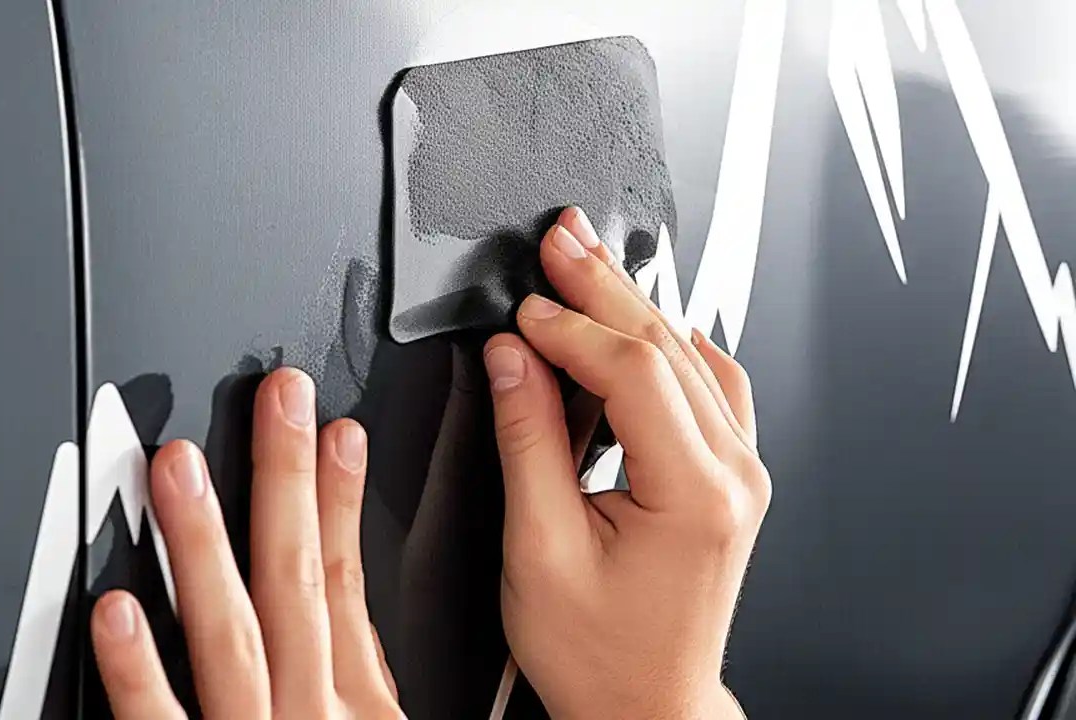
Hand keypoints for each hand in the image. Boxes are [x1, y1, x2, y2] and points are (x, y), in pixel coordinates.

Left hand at [90, 369, 402, 718]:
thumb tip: (352, 605)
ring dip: (203, 544)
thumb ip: (362, 675)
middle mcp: (305, 716)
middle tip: (276, 402)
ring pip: (230, 634)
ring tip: (180, 468)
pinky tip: (116, 609)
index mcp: (355, 708)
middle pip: (296, 581)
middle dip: (287, 480)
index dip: (340, 500)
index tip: (336, 432)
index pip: (345, 580)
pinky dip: (138, 669)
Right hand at [483, 208, 768, 719]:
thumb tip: (514, 359)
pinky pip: (708, 384)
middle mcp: (734, 477)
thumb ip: (528, 442)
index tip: (525, 307)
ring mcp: (741, 473)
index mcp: (695, 497)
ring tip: (587, 263)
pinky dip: (665, 344)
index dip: (573, 326)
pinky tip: (636, 324)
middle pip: (668, 347)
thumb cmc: (598, 652)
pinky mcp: (730, 476)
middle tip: (560, 237)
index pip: (634, 373)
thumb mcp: (540, 549)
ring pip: (691, 356)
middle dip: (604, 286)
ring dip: (633, 304)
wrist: (647, 704)